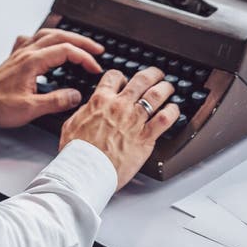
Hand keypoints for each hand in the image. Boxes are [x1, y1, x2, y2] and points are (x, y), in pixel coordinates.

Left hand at [0, 29, 103, 128]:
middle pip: (60, 37)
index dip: (84, 58)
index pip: (66, 51)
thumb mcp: (30, 109)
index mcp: (32, 62)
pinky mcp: (16, 58)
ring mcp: (21, 53)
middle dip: (81, 41)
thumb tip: (76, 96)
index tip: (95, 68)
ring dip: (67, 36)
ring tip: (80, 43)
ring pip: (47, 34)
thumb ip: (56, 101)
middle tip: (98, 49)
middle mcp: (27, 52)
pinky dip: (45, 38)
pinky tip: (47, 43)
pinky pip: (33, 39)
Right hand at [60, 67, 178, 189]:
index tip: (125, 81)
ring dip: (165, 88)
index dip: (122, 76)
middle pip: (141, 80)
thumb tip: (88, 108)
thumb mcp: (72, 123)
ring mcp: (134, 121)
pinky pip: (165, 119)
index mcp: (101, 100)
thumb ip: (84, 111)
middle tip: (157, 75)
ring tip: (168, 88)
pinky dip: (172, 111)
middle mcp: (120, 106)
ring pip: (156, 95)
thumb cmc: (77, 152)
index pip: (115, 76)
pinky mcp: (145, 138)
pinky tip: (174, 110)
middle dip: (152, 74)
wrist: (86, 171)